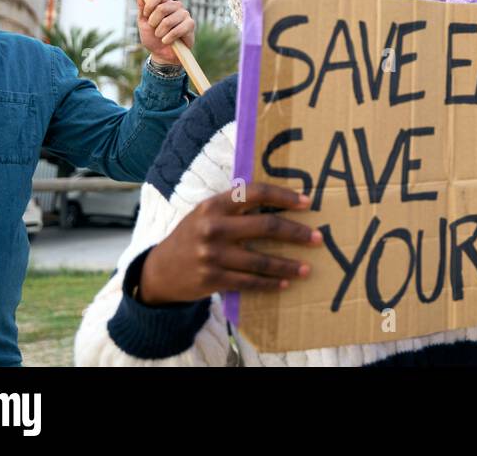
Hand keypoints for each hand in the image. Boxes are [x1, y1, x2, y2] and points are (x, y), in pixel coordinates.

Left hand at [137, 0, 195, 65]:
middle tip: (154, 29)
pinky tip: (167, 41)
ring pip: (168, 21)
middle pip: (162, 8)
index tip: (146, 15)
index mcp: (164, 2)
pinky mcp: (190, 24)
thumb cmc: (152, 37)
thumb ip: (142, 6)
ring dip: (160, 32)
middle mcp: (176, 6)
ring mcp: (184, 14)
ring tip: (161, 36)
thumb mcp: (143, 22)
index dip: (150, 4)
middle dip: (153, 22)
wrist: (162, 54)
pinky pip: (177, 30)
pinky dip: (168, 38)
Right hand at [138, 183, 321, 304]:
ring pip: (261, 260)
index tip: (307, 202)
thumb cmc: (191, 237)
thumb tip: (279, 203)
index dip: (284, 196)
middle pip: (265, 226)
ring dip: (288, 265)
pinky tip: (284, 283)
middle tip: (317, 238)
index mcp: (213, 205)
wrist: (159, 272)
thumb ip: (234, 207)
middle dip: (296, 233)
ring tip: (307, 269)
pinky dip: (269, 284)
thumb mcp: (205, 214)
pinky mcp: (212, 279)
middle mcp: (212, 227)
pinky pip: (249, 282)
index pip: (255, 193)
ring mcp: (212, 255)